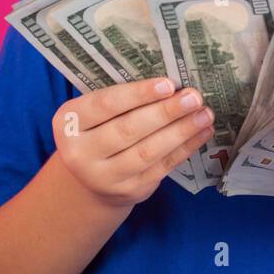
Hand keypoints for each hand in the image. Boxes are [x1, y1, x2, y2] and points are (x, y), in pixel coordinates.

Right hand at [52, 77, 213, 208]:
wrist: (88, 181)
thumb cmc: (97, 131)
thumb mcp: (93, 114)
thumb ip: (120, 99)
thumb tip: (171, 83)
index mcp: (68, 123)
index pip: (105, 105)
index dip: (138, 94)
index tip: (168, 84)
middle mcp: (81, 153)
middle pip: (129, 130)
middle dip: (166, 112)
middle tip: (194, 97)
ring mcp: (105, 177)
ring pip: (148, 151)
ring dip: (181, 131)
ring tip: (205, 113)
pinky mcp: (130, 190)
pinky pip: (162, 167)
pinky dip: (186, 148)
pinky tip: (202, 132)